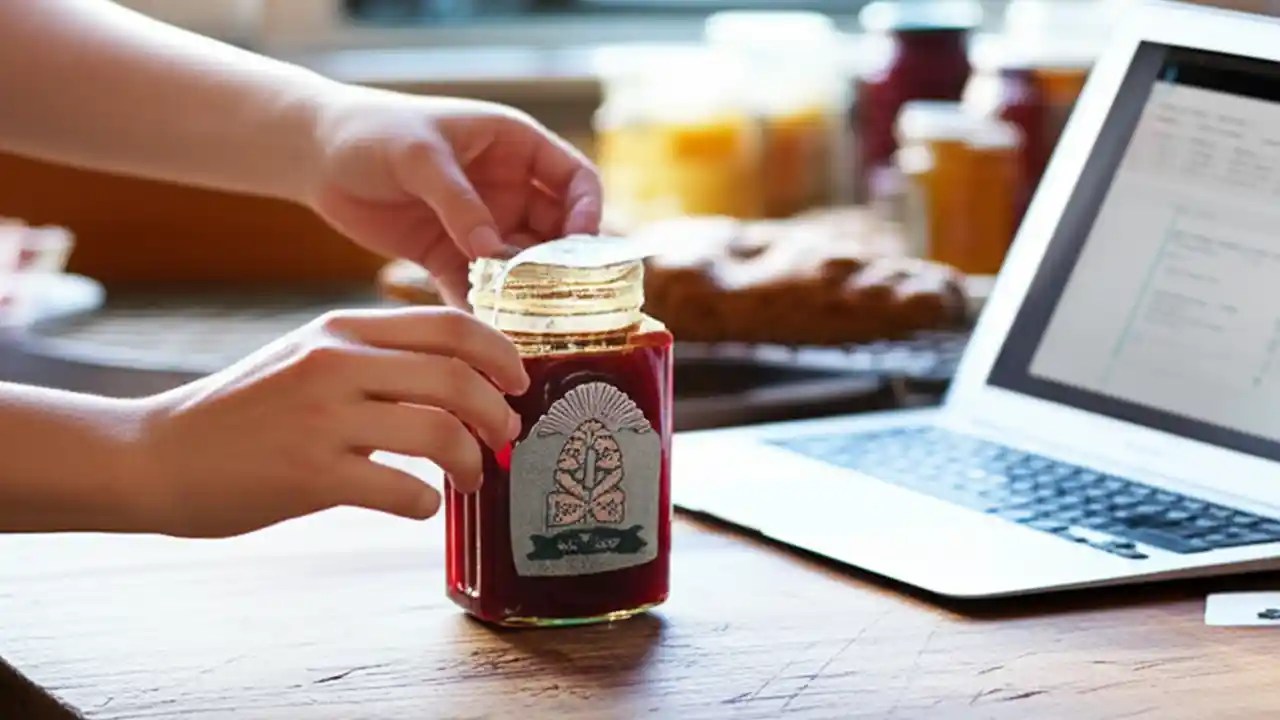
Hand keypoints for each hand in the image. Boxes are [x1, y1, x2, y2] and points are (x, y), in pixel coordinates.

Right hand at [132, 307, 528, 537]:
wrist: (156, 455)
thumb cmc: (242, 411)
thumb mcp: (305, 356)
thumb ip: (372, 357)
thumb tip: (457, 378)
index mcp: (341, 330)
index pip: (449, 325)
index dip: (500, 353)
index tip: (519, 382)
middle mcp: (335, 364)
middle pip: (456, 378)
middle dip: (498, 413)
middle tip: (505, 437)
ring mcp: (321, 419)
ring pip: (438, 433)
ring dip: (470, 461)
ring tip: (468, 477)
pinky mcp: (307, 475)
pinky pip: (400, 491)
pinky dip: (425, 504)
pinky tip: (419, 506)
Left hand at [305, 88, 602, 305]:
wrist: (316, 154)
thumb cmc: (372, 131)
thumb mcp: (419, 156)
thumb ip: (458, 201)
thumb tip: (493, 250)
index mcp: (515, 147)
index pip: (576, 179)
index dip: (588, 212)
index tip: (581, 247)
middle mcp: (508, 189)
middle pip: (558, 232)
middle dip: (563, 266)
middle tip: (563, 301)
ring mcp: (482, 225)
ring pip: (522, 266)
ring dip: (528, 295)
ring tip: (531, 327)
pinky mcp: (450, 256)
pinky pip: (478, 289)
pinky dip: (485, 312)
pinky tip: (485, 337)